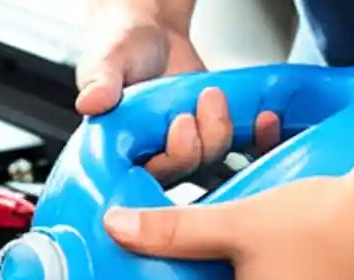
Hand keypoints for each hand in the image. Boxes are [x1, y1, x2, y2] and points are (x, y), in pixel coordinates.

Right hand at [75, 3, 282, 183]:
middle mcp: (153, 154)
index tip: (180, 125)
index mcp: (122, 148)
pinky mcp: (212, 134)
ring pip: (212, 159)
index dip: (170, 158)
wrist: (150, 30)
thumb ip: (101, 82)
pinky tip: (263, 119)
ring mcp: (186, 146)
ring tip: (213, 95)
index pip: (147, 176)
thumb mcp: (108, 61)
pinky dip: (256, 137)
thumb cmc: (122, 46)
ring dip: (220, 129)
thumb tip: (90, 102)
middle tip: (198, 105)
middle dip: (199, 142)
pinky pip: (239, 149)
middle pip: (184, 171)